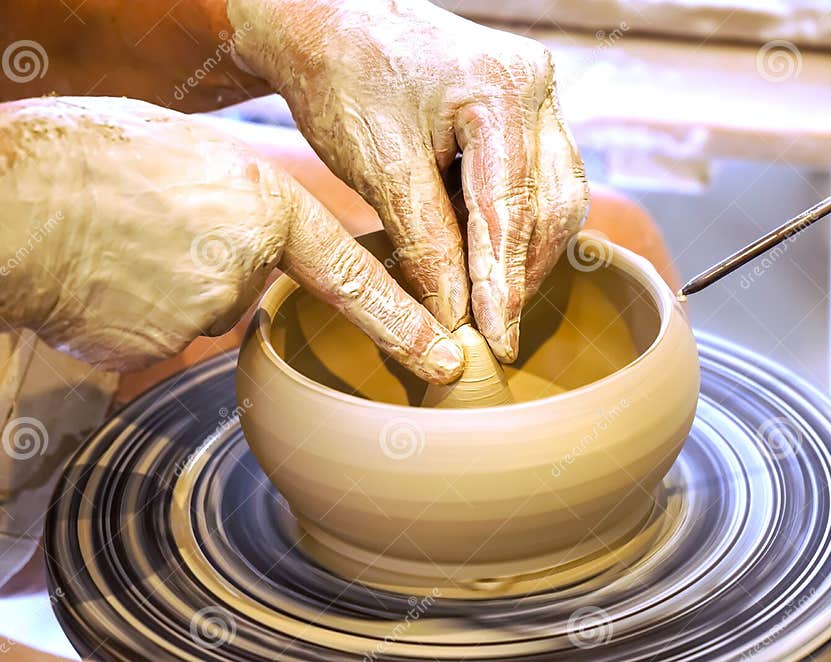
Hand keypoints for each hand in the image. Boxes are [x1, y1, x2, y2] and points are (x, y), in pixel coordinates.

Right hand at [0, 97, 462, 382]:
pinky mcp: (156, 348)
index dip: (401, 321)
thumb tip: (242, 240)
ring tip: (116, 246)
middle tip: (150, 231)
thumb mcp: (188, 154)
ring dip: (164, 288)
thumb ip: (234, 200)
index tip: (445, 358)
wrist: (15, 202)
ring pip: (197, 309)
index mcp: (263, 206)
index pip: (353, 277)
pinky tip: (98, 279)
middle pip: (245, 287)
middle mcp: (245, 268)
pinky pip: (157, 331)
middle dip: (207, 267)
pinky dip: (132, 312)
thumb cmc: (92, 158)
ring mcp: (202, 313)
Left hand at [228, 0, 588, 361]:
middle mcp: (536, 87)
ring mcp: (536, 96)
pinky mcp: (523, 111)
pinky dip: (511, 226)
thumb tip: (457, 317)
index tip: (498, 341)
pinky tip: (482, 255)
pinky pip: (537, 181)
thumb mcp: (380, 167)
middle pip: (553, 205)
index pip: (512, 210)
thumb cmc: (343, 78)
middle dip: (524, 273)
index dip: (506, 285)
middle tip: (495, 329)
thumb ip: (425, 243)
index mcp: (503, 90)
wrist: (326, 23)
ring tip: (489, 300)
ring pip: (554, 197)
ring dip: (523, 254)